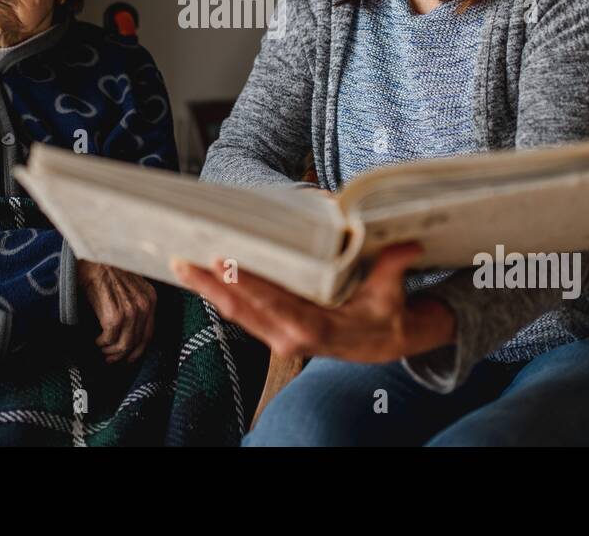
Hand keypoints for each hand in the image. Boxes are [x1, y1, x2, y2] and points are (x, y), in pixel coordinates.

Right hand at [77, 260, 156, 363]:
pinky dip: (100, 343)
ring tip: (100, 349)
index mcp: (150, 298)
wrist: (93, 259)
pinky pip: (109, 338)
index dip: (136, 351)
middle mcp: (145, 305)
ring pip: (123, 344)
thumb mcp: (129, 286)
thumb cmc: (106, 271)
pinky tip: (95, 340)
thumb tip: (127, 334)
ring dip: (109, 351)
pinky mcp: (115, 314)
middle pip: (136, 343)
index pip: (148, 335)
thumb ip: (133, 306)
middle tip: (108, 358)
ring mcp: (131, 310)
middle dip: (121, 355)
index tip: (126, 358)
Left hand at [171, 243, 455, 362]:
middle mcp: (290, 336)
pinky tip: (202, 277)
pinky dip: (220, 295)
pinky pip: (241, 313)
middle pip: (243, 310)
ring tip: (181, 265)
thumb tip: (406, 246)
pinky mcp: (273, 330)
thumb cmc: (386, 314)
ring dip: (208, 290)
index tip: (224, 265)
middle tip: (183, 261)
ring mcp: (278, 336)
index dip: (248, 285)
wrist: (385, 342)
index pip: (274, 305)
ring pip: (235, 313)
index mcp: (314, 328)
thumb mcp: (392, 293)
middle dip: (211, 286)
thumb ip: (394, 268)